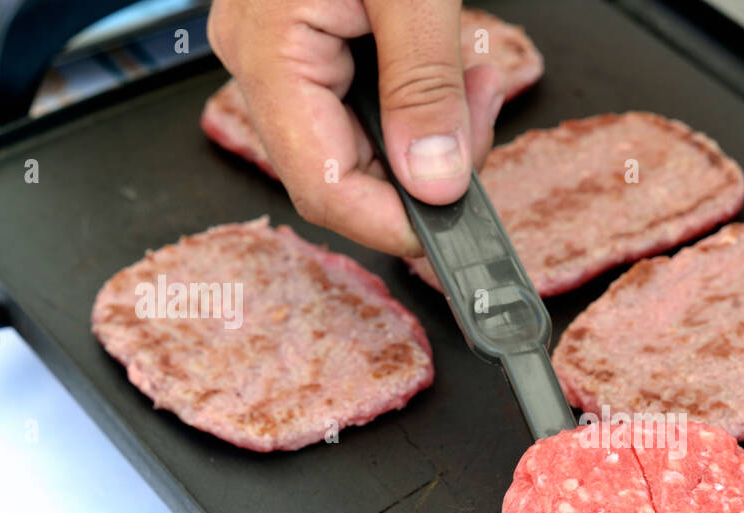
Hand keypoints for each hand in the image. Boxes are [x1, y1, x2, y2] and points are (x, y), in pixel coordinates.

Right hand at [207, 0, 502, 256]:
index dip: (394, 227)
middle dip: (426, 169)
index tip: (457, 233)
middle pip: (345, 176)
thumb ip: (424, 86)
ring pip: (361, 148)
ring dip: (430, 132)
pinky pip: (364, 107)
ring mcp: (282, 58)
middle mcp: (262, 64)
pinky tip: (449, 69)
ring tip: (473, 80)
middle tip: (481, 120)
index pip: (325, 187)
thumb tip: (436, 180)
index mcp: (270, 51)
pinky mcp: (310, 48)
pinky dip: (417, 102)